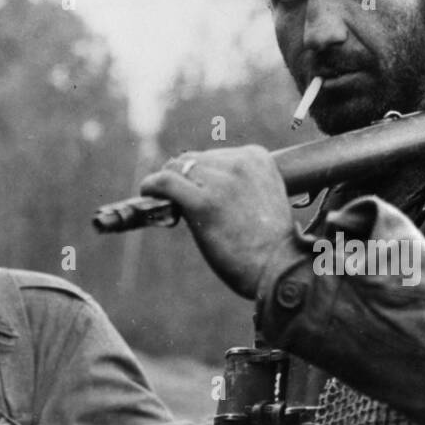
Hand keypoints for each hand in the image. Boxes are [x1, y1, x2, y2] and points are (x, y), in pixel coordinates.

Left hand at [137, 146, 299, 299]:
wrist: (277, 268)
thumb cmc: (268, 243)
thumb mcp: (261, 198)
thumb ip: (237, 184)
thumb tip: (193, 182)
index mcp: (257, 158)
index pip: (213, 155)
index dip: (198, 175)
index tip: (195, 192)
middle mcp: (240, 163)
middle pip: (192, 160)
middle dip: (181, 179)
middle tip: (177, 202)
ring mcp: (222, 181)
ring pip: (175, 168)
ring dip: (166, 185)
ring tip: (166, 205)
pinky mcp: (204, 202)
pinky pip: (165, 182)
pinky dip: (151, 186)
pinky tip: (147, 193)